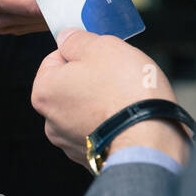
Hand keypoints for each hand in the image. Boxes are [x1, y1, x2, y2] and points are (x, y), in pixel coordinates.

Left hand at [31, 29, 190, 166]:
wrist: (151, 140)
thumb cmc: (126, 91)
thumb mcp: (101, 47)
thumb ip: (77, 40)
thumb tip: (66, 37)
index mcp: (44, 92)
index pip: (55, 59)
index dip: (80, 51)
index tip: (100, 54)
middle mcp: (50, 122)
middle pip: (70, 86)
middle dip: (92, 78)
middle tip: (118, 75)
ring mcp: (70, 143)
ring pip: (86, 110)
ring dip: (102, 101)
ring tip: (126, 98)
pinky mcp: (92, 158)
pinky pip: (100, 131)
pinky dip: (111, 123)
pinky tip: (128, 118)